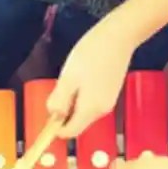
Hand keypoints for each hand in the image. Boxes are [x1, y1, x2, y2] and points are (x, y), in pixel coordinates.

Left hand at [46, 13, 137, 137]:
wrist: (119, 35)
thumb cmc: (91, 53)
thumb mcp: (68, 78)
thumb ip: (59, 100)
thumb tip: (53, 116)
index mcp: (90, 109)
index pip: (70, 132)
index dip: (56, 128)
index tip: (48, 113)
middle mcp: (102, 111)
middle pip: (77, 122)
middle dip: (64, 112)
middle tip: (61, 87)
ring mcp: (109, 102)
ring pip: (83, 112)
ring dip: (72, 102)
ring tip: (73, 78)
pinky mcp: (112, 93)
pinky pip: (91, 103)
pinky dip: (82, 96)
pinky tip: (83, 76)